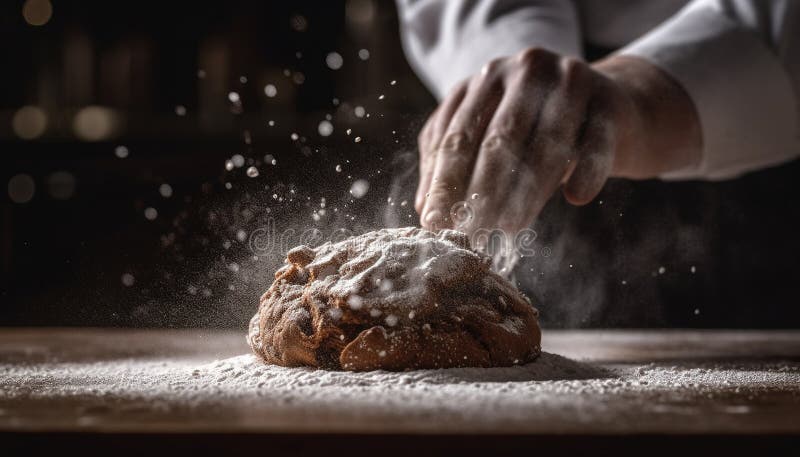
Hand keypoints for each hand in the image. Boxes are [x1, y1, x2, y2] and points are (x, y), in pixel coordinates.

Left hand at [415, 47, 700, 236]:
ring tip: (508, 228)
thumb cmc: (537, 130)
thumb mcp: (493, 138)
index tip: (435, 222)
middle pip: (498, 138)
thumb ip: (457, 164)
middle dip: (480, 191)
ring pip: (546, 143)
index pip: (457, 134)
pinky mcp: (610, 101)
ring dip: (526, 192)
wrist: (610, 107)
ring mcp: (570, 80)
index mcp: (486, 78)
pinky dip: (587, 171)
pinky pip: (597, 142)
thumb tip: (426, 211)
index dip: (444, 181)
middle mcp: (525, 69)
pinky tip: (576, 197)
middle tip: (470, 233)